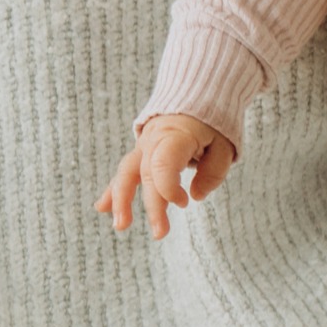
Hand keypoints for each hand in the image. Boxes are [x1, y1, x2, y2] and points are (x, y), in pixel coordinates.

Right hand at [99, 116, 235, 239]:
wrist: (195, 93)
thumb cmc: (212, 122)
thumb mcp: (224, 145)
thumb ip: (212, 172)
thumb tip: (194, 197)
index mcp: (176, 135)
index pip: (163, 165)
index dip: (170, 188)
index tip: (185, 202)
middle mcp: (154, 140)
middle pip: (146, 175)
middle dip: (152, 206)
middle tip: (160, 234)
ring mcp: (143, 146)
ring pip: (126, 172)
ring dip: (122, 199)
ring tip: (121, 225)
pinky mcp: (140, 152)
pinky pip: (125, 172)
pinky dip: (113, 190)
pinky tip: (102, 209)